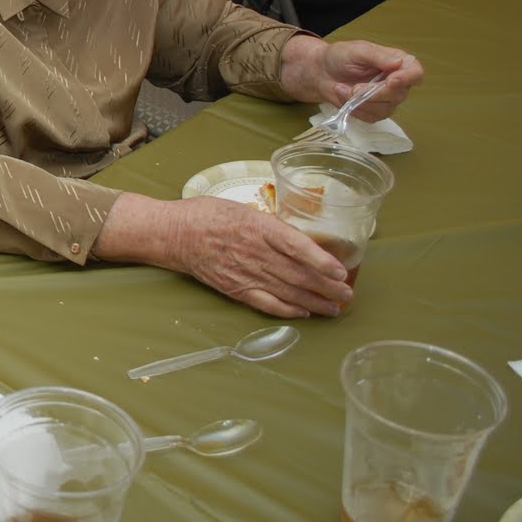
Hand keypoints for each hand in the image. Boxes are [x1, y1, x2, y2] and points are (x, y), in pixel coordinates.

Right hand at [168, 196, 353, 316]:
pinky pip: (266, 303)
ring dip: (314, 302)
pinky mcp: (236, 289)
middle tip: (348, 293)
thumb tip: (297, 238)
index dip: (320, 260)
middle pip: (297, 273)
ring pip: (287, 291)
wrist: (174, 234)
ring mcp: (245, 273)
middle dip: (327, 286)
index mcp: (257, 226)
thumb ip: (269, 225)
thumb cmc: (206, 215)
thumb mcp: (241, 208)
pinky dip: (287, 310)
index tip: (340, 270)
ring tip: (335, 308)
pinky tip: (304, 313)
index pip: (296, 245)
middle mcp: (254, 252)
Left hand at [279, 36, 422, 121]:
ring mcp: (387, 100)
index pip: (415, 73)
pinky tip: (343, 95)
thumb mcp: (357, 50)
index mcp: (399, 62)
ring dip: (359, 101)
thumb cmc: (340, 56)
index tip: (391, 81)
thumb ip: (377, 56)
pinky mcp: (375, 112)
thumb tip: (398, 62)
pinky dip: (354, 108)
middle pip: (398, 95)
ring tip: (342, 88)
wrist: (321, 72)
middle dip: (373, 93)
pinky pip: (370, 117)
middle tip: (354, 88)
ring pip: (384, 109)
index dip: (407, 79)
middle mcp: (398, 82)